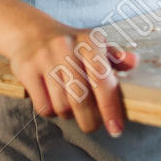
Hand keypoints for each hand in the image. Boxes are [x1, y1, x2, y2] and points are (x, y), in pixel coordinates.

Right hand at [0, 0, 137, 136]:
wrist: (30, 31)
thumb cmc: (69, 44)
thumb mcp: (93, 44)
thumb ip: (115, 56)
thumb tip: (134, 62)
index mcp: (88, 40)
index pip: (102, 78)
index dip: (110, 107)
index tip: (116, 129)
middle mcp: (66, 47)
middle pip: (81, 99)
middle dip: (89, 120)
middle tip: (92, 125)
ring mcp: (44, 58)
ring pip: (62, 106)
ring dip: (68, 114)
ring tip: (69, 105)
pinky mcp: (26, 69)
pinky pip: (43, 106)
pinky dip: (51, 111)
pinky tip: (53, 101)